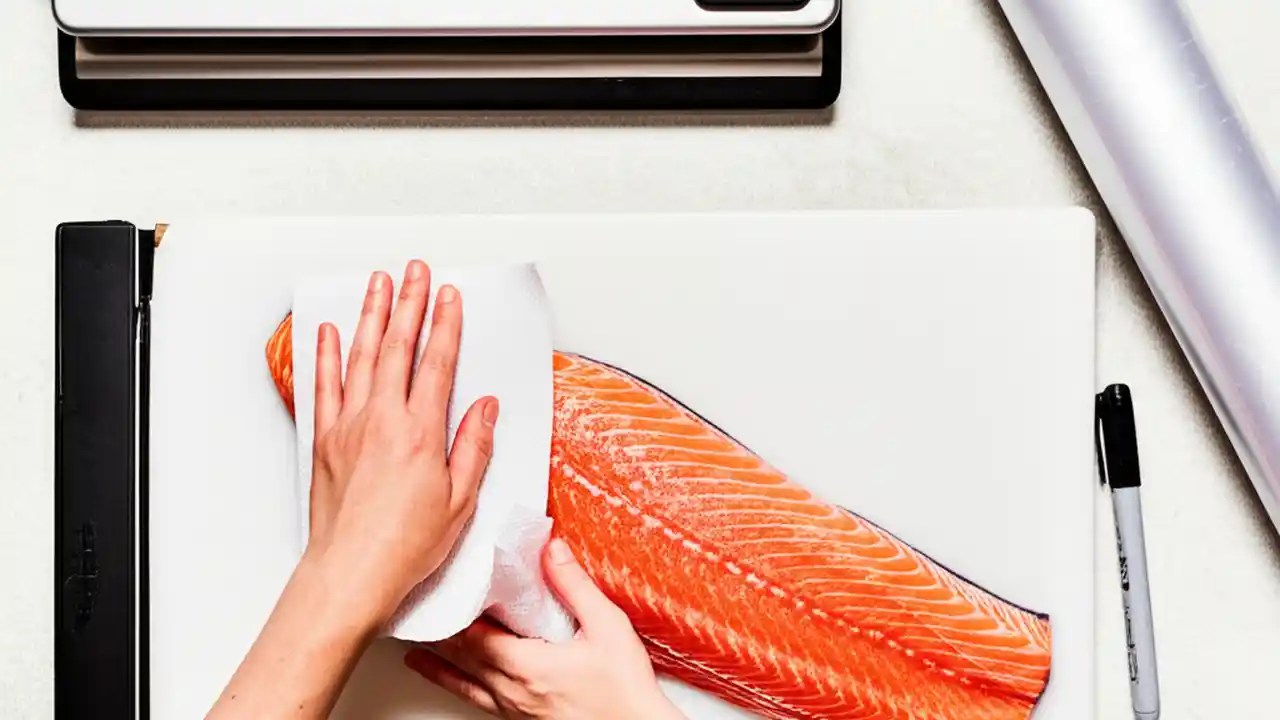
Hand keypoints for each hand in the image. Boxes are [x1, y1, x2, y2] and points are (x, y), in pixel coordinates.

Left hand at [210, 260, 496, 718]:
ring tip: (377, 283)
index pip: (437, 363)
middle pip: (398, 346)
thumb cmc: (405, 545)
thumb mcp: (461, 500)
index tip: (449, 296)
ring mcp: (349, 426)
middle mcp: (383, 420)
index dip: (445, 325)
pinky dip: (327, 354)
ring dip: (370, 315)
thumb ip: (474, 446)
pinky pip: (324, 385)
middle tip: (414, 271)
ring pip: (360, 356)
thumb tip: (484, 407)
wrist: (350, 572)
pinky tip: (331, 331)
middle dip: (408, 303)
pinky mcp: (325, 441)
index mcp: (421, 433)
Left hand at [404, 539, 685, 719]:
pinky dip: (461, 688)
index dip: (454, 612)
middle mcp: (513, 690)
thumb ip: (574, 585)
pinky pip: (482, 702)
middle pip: (463, 659)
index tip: (443, 589)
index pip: (473, 635)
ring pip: (465, 685)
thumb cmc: (624, 688)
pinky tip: (460, 684)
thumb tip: (551, 549)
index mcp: (526, 665)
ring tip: (416, 655)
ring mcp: (516, 709)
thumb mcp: (606, 625)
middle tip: (421, 613)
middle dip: (440, 635)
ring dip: (440, 667)